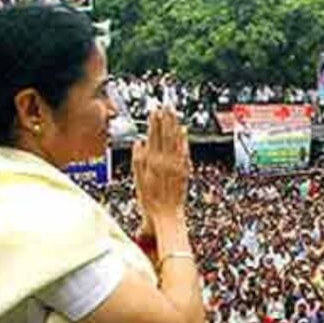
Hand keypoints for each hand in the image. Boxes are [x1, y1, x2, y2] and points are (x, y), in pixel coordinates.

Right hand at [134, 108, 191, 223]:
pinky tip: (183, 130)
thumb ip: (138, 160)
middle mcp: (166, 162)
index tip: (154, 111)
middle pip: (165, 135)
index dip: (154, 123)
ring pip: (176, 140)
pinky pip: (184, 151)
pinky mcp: (185, 170)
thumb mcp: (138, 181)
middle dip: (165, 119)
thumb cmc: (150, 202)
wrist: (167, 216)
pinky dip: (184, 140)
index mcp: (152, 163)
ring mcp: (177, 165)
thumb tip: (139, 142)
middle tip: (166, 106)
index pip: (153, 137)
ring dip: (174, 125)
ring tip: (174, 112)